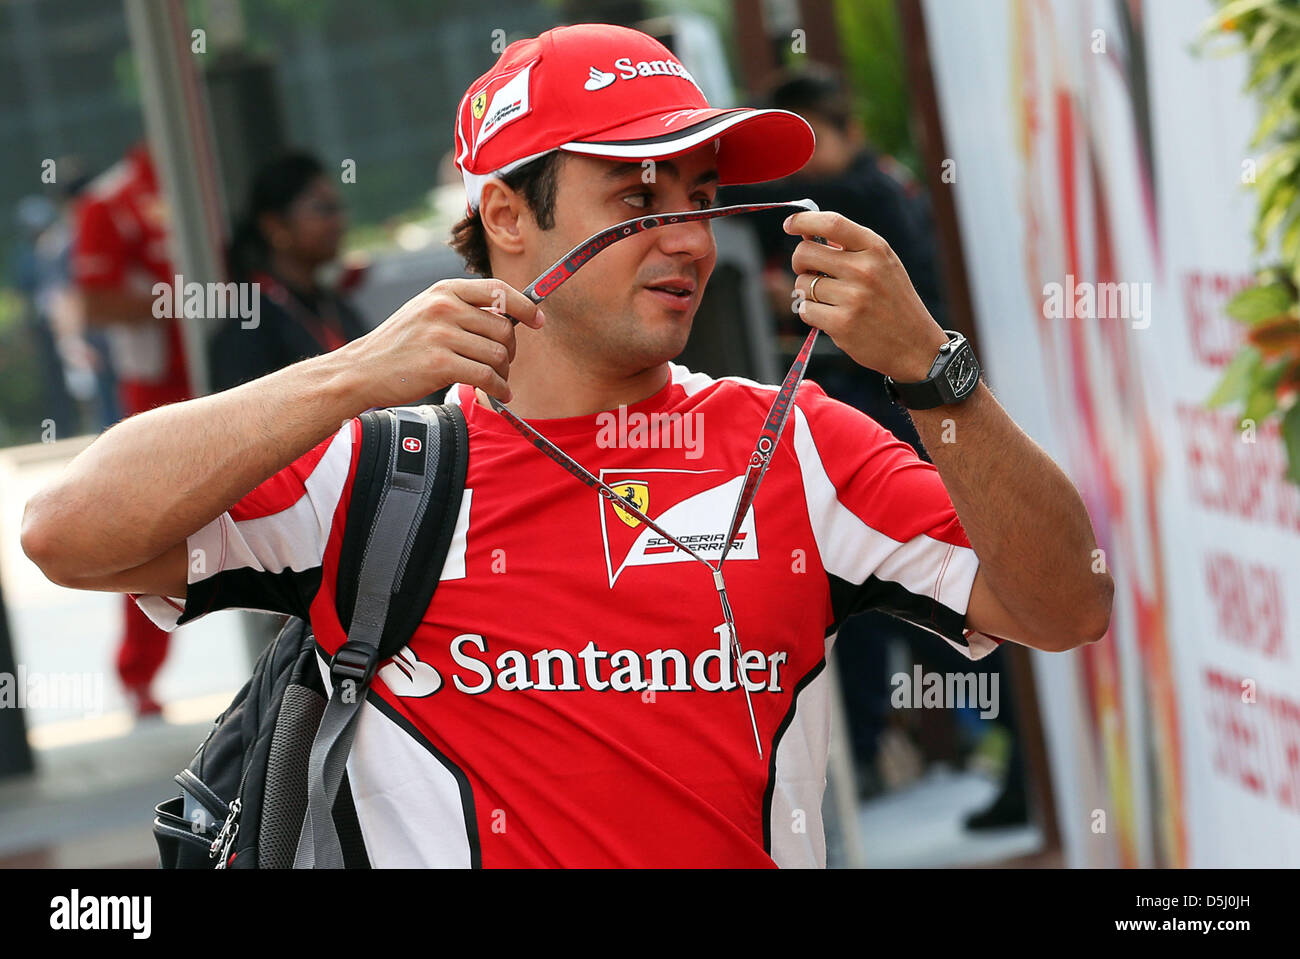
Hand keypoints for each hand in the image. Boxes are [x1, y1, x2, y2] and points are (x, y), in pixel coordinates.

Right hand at [343, 277, 542, 408]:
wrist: (361, 370)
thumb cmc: (399, 345)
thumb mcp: (426, 312)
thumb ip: (462, 310)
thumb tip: (509, 317)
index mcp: (444, 291)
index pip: (498, 290)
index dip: (524, 305)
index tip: (538, 320)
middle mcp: (443, 308)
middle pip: (503, 328)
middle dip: (510, 350)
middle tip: (503, 364)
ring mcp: (441, 335)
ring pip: (498, 354)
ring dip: (504, 372)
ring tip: (498, 381)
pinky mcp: (440, 364)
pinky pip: (486, 376)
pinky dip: (499, 388)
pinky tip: (499, 394)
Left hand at [783, 211, 947, 381]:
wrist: (915, 345)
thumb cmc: (893, 301)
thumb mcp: (883, 265)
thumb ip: (851, 248)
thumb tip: (807, 233)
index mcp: (876, 249)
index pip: (832, 223)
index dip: (804, 220)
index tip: (790, 224)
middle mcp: (864, 270)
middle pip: (805, 252)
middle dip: (799, 262)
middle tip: (809, 271)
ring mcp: (853, 298)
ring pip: (802, 284)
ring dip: (807, 293)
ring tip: (830, 300)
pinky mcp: (842, 324)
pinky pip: (806, 310)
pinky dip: (811, 314)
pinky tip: (831, 317)